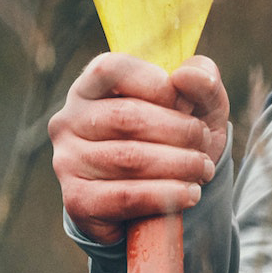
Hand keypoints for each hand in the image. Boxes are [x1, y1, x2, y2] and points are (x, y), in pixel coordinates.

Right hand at [49, 53, 228, 244]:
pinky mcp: (77, 201)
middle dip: (179, 132)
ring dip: (180, 165)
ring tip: (202, 169)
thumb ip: (202, 82)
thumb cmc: (178, 141)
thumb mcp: (199, 107)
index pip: (112, 69)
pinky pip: (126, 197)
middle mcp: (69, 121)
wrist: (164, 202)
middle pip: (126, 117)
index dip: (158, 85)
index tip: (187, 105)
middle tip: (204, 145)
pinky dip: (167, 195)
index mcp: (90, 87)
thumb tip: (186, 76)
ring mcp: (67, 161)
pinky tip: (189, 194)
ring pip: (129, 159)